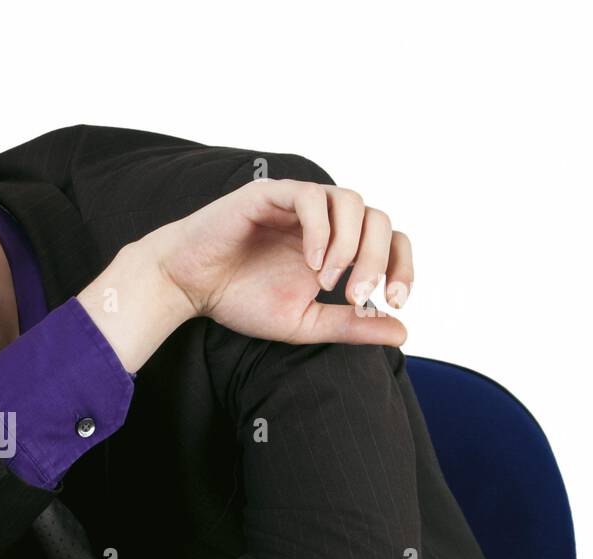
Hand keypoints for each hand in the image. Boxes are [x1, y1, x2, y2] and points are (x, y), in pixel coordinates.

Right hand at [146, 177, 413, 346]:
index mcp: (337, 245)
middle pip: (378, 220)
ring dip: (350, 245)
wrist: (188, 286)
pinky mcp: (270, 194)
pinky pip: (311, 198)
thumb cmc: (239, 299)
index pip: (389, 240)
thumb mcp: (303, 322)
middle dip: (376, 261)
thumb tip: (403, 331)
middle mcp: (323, 219)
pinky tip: (311, 262)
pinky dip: (321, 230)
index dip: (401, 266)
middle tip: (356, 297)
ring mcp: (298, 202)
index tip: (395, 301)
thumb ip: (350, 325)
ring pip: (351, 202)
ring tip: (327, 280)